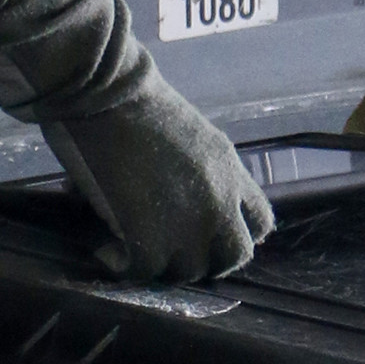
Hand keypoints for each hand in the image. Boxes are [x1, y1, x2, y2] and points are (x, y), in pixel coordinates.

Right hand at [45, 64, 275, 283]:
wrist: (104, 89)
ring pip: (188, 271)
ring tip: (131, 248)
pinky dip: (122, 267)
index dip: (236, 233)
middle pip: (234, 256)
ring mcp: (187, 224)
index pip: (261, 221)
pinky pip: (144, 274)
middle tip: (171, 250)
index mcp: (229, 170)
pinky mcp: (149, 237)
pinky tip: (105, 252)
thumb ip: (199, 172)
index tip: (210, 234)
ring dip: (160, 265)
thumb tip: (180, 200)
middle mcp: (219, 201)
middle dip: (205, 259)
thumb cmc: (132, 97)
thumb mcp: (189, 135)